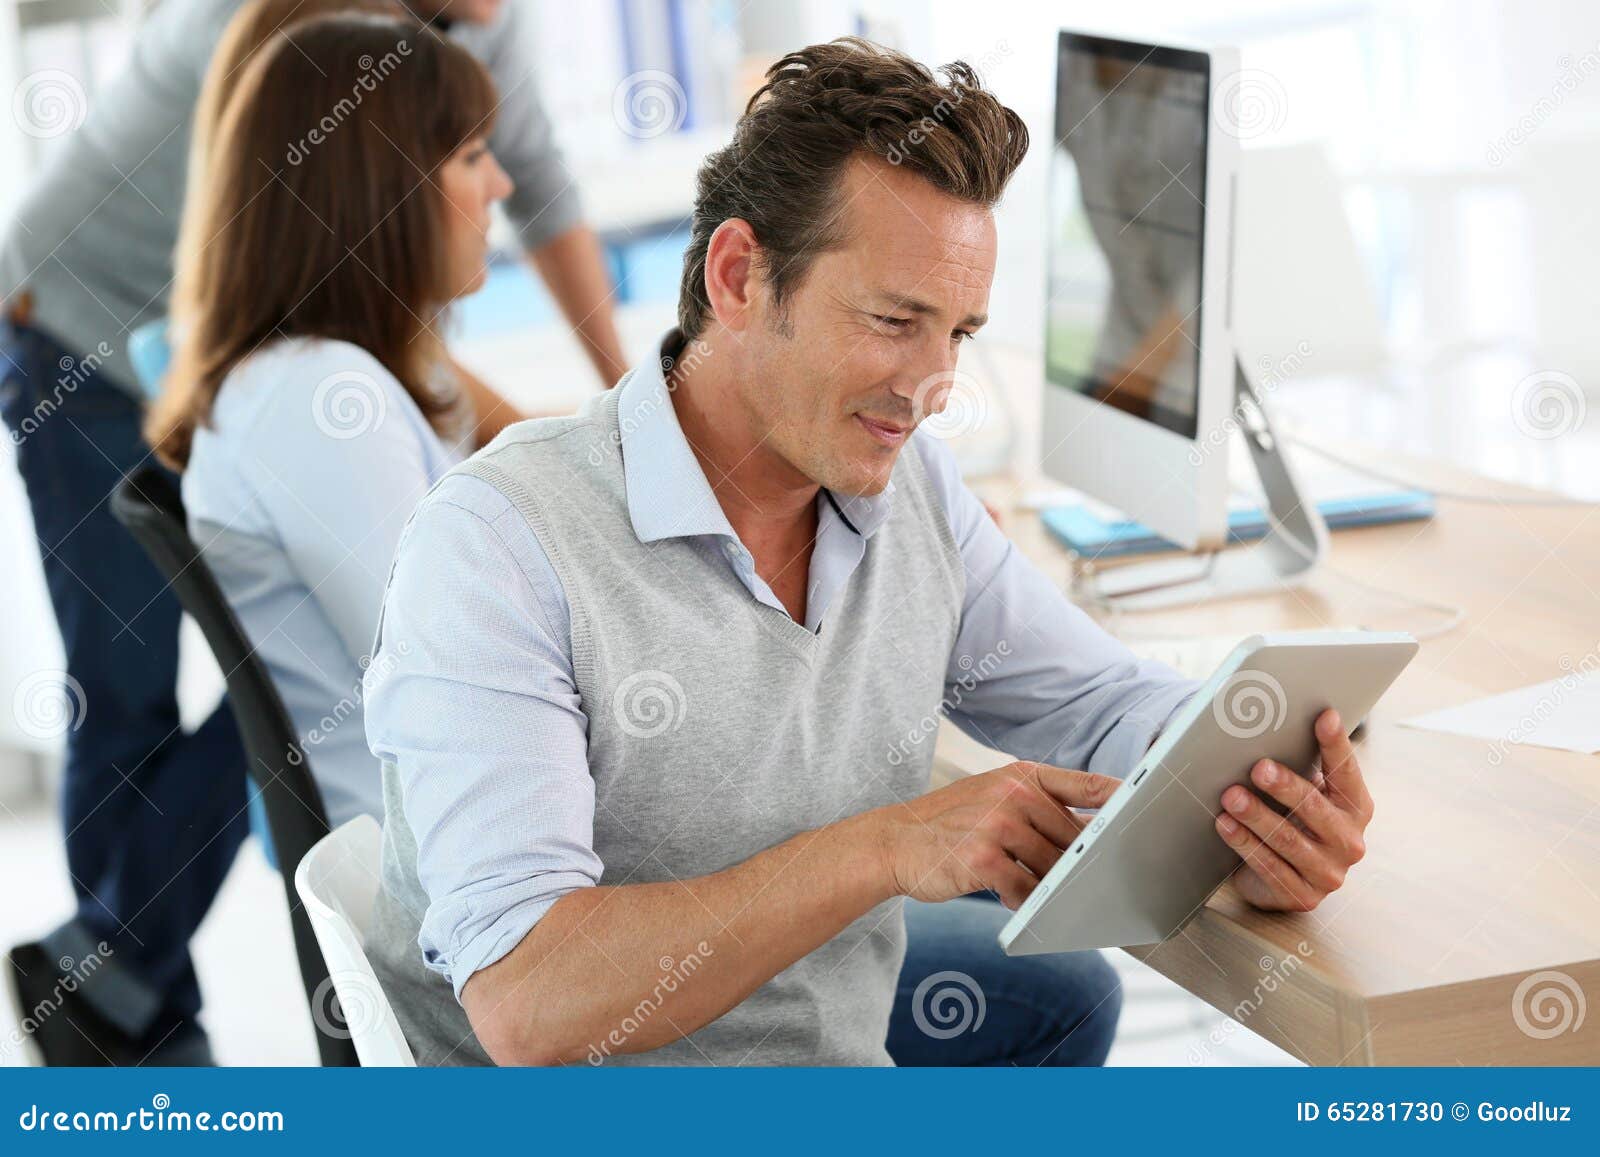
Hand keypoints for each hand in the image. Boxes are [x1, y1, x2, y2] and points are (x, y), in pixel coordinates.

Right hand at [866, 761, 1121, 908]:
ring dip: (1051, 887)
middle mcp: (1013, 793)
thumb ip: (1039, 808)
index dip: (1124, 797)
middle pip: (1074, 838)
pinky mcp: (984, 858)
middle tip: (1092, 883)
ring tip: (1039, 891)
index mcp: (1022, 775)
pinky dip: (1025, 902)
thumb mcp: (993, 796)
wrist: (894, 840)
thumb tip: (1093, 834)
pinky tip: (1014, 901)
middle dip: (1080, 864)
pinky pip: (1025, 890)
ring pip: (1052, 868)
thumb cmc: (949, 824)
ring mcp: (998, 825)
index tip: (1151, 811)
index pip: (1088, 783)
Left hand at [1214, 709, 1372, 911]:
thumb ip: (1301, 764)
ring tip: (1231, 796)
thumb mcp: (1303, 792)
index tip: (1324, 716)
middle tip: (1258, 768)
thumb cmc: (1292, 820)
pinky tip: (1225, 825)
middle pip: (1315, 809)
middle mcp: (1350, 842)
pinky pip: (1270, 867)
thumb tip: (1270, 721)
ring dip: (1257, 816)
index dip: (1335, 744)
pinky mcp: (1303, 896)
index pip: (1346, 772)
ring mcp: (1329, 873)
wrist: (1283, 875)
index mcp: (1356, 808)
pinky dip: (1244, 844)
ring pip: (1288, 840)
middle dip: (1285, 787)